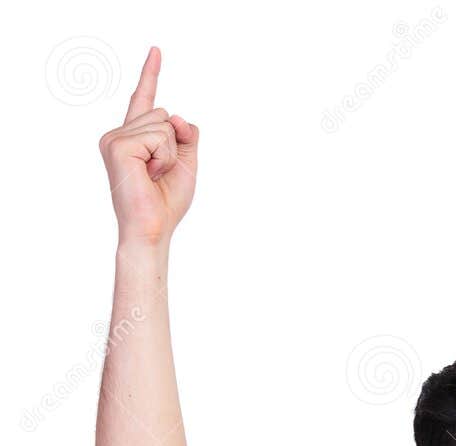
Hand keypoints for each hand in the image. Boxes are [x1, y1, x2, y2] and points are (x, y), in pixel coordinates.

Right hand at [99, 46, 197, 245]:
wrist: (152, 230)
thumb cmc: (165, 203)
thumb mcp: (186, 164)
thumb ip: (185, 135)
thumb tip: (176, 114)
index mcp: (133, 138)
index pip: (144, 100)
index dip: (150, 75)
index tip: (157, 51)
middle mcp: (119, 135)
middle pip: (163, 114)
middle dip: (174, 145)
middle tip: (159, 174)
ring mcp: (114, 139)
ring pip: (162, 124)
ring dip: (169, 154)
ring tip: (154, 175)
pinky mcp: (117, 145)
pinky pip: (157, 136)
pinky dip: (163, 157)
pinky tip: (149, 174)